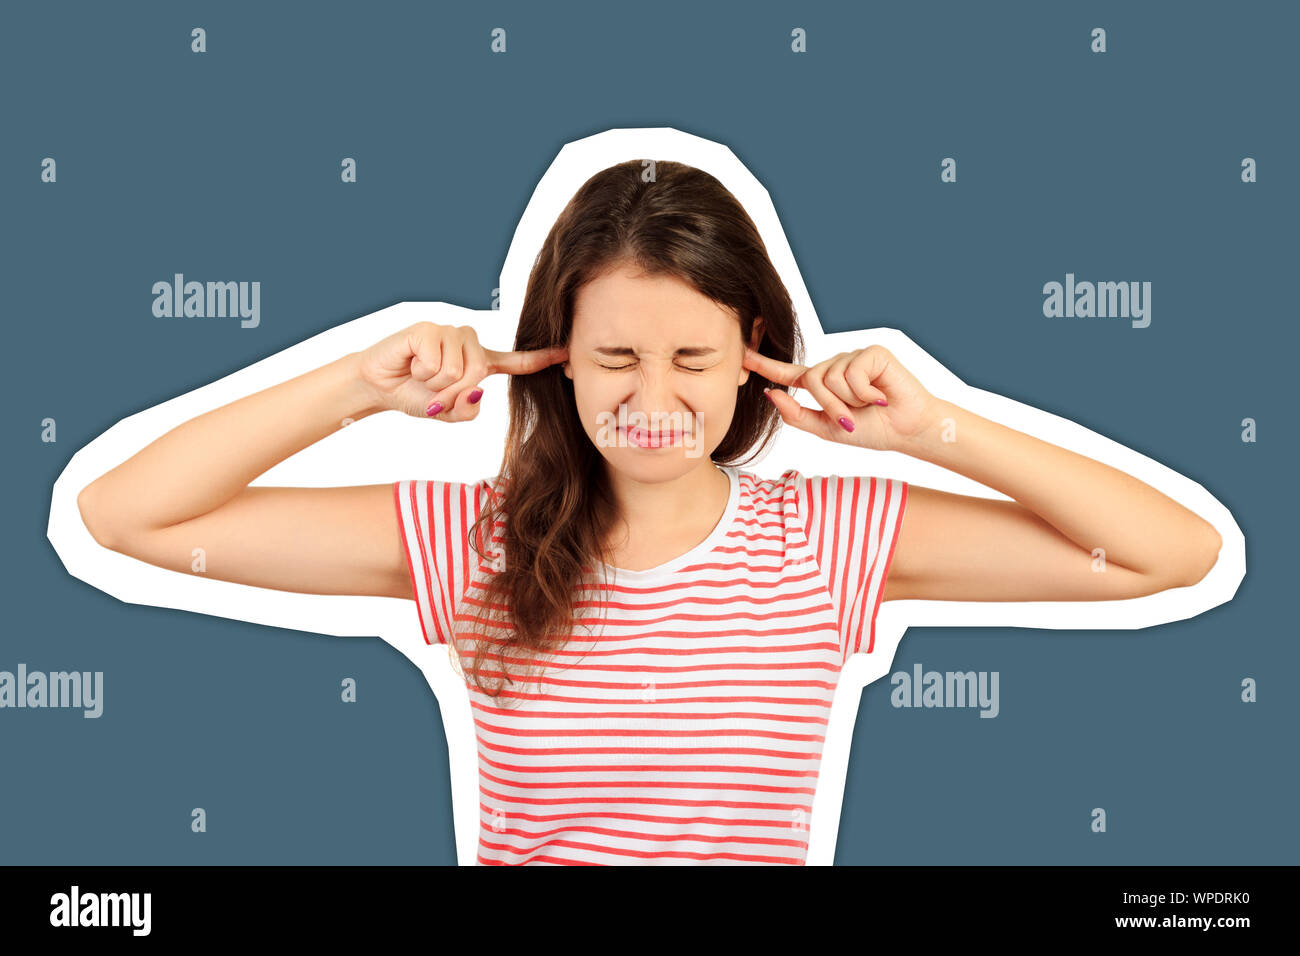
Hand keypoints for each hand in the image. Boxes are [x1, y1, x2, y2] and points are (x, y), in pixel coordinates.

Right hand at [356, 322, 568, 419]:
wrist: (379, 387)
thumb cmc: (415, 396)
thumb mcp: (447, 413)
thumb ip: (467, 409)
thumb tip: (476, 389)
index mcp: (480, 363)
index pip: (515, 362)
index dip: (540, 359)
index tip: (565, 354)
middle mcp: (469, 344)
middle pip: (478, 373)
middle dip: (452, 393)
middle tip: (431, 392)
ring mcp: (450, 333)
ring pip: (457, 369)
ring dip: (435, 384)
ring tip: (420, 375)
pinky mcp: (429, 329)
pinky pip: (437, 362)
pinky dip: (421, 372)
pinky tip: (410, 362)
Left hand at [742, 344, 936, 450]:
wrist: (907, 431)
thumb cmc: (872, 430)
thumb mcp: (827, 429)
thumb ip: (797, 415)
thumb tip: (771, 393)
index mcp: (823, 384)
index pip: (789, 373)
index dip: (765, 364)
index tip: (742, 355)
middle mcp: (835, 367)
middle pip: (812, 381)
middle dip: (831, 406)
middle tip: (852, 418)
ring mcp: (853, 358)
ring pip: (830, 378)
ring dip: (849, 401)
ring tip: (869, 405)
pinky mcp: (871, 353)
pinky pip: (852, 373)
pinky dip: (865, 392)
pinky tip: (880, 395)